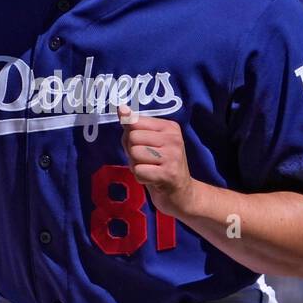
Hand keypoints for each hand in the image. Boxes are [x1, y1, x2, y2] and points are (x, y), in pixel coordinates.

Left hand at [117, 103, 197, 217]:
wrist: (182, 194)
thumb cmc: (161, 166)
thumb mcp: (150, 142)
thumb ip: (134, 126)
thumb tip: (120, 108)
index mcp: (169, 127)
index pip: (134, 122)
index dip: (131, 137)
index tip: (144, 147)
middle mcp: (173, 139)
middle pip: (132, 138)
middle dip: (132, 153)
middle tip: (146, 161)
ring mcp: (172, 156)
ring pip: (134, 154)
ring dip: (136, 165)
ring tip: (149, 169)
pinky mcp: (168, 174)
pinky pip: (139, 171)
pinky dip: (140, 178)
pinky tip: (152, 179)